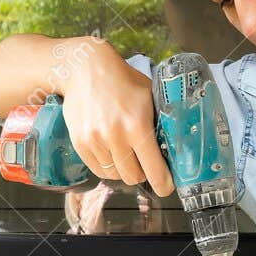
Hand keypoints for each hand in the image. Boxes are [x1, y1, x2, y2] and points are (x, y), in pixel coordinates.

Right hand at [51, 36, 175, 196]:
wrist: (85, 68)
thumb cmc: (123, 81)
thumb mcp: (149, 96)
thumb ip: (160, 122)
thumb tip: (175, 148)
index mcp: (137, 125)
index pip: (154, 170)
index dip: (163, 184)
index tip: (166, 186)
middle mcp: (115, 136)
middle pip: (133, 177)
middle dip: (142, 174)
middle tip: (145, 163)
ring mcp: (94, 141)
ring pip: (114, 175)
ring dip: (123, 169)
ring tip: (125, 151)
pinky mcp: (79, 143)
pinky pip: (98, 169)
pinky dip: (107, 166)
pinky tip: (111, 150)